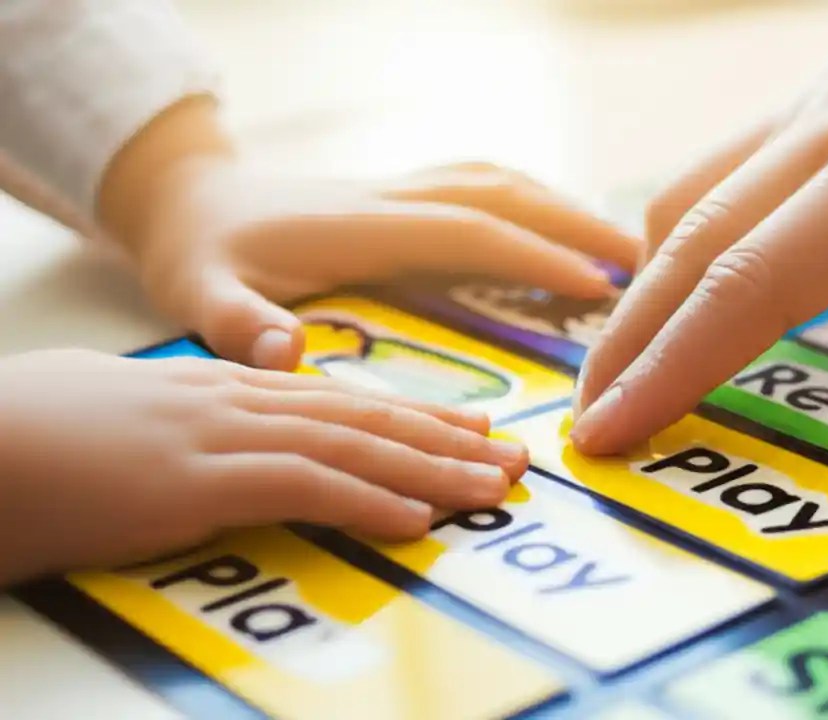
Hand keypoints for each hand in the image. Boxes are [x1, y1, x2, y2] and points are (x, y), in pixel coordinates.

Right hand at [0, 349, 529, 585]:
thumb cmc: (31, 435)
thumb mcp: (130, 419)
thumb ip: (192, 428)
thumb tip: (222, 447)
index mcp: (224, 386)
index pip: (342, 400)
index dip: (415, 418)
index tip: (472, 431)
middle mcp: (237, 400)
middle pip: (366, 417)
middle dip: (449, 441)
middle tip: (515, 459)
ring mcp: (220, 434)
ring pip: (353, 445)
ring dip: (433, 472)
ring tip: (494, 491)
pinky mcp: (196, 477)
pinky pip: (303, 485)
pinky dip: (368, 500)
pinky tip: (416, 518)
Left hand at [98, 98, 637, 370]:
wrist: (188, 201)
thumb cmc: (202, 256)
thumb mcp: (202, 295)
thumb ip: (240, 327)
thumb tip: (289, 353)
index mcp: (362, 226)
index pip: (469, 232)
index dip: (535, 256)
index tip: (598, 287)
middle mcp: (393, 199)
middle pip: (504, 196)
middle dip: (576, 223)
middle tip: (644, 260)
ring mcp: (402, 192)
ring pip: (500, 184)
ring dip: (563, 208)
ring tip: (622, 246)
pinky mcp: (404, 198)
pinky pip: (485, 189)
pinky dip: (533, 205)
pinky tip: (559, 230)